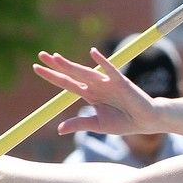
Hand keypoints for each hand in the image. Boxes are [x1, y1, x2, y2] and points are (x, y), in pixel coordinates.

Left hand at [32, 48, 159, 137]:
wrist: (145, 121)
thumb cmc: (124, 122)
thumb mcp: (98, 125)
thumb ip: (79, 124)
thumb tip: (59, 129)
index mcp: (90, 94)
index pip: (67, 83)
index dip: (52, 76)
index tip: (36, 68)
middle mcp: (96, 86)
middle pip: (72, 74)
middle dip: (57, 65)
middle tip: (41, 55)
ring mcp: (108, 82)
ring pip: (86, 72)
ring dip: (71, 66)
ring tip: (56, 58)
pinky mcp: (121, 82)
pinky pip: (110, 70)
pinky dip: (102, 62)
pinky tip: (93, 53)